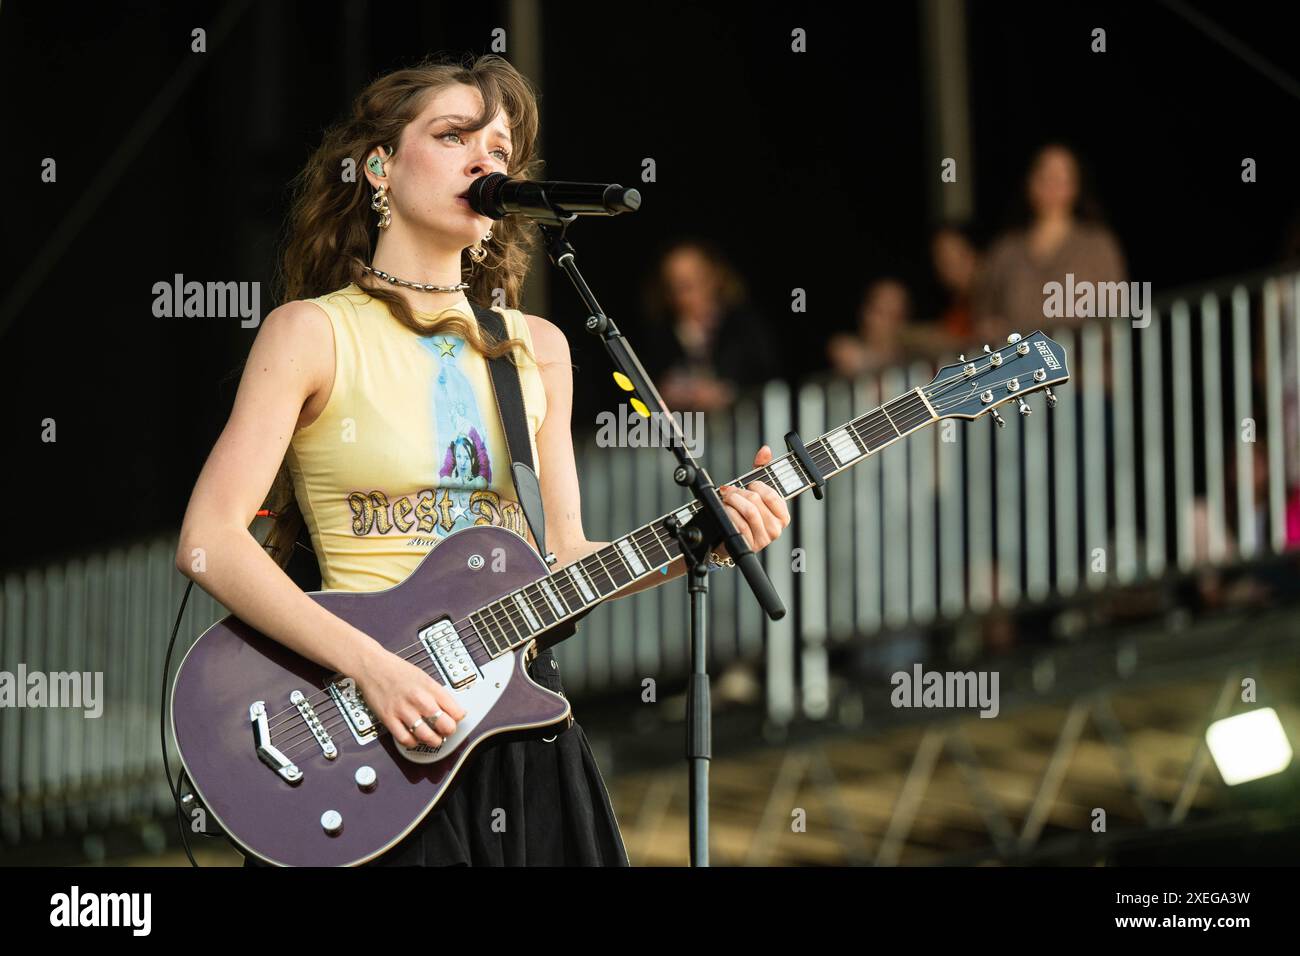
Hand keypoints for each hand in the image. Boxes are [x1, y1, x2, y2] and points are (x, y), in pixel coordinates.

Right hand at [353, 639, 467, 749]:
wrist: (372, 666)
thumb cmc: (396, 670)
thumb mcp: (423, 676)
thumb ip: (436, 692)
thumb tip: (450, 708)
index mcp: (430, 687)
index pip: (455, 710)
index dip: (458, 718)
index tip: (457, 719)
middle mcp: (419, 699)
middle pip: (444, 725)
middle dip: (449, 731)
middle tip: (447, 731)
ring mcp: (403, 710)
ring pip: (426, 735)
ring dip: (433, 741)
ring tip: (434, 739)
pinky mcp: (388, 718)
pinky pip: (404, 739)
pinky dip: (412, 743)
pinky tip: (414, 739)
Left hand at [715, 445, 791, 559]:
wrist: (729, 538)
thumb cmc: (745, 514)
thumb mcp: (755, 491)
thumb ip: (761, 469)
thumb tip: (765, 450)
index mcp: (783, 516)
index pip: (772, 495)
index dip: (756, 486)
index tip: (748, 485)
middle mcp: (776, 529)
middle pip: (756, 501)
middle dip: (739, 493)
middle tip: (729, 491)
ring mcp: (764, 539)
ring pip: (748, 512)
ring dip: (732, 502)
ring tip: (726, 499)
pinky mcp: (749, 546)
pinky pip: (739, 524)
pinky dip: (728, 513)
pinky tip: (725, 510)